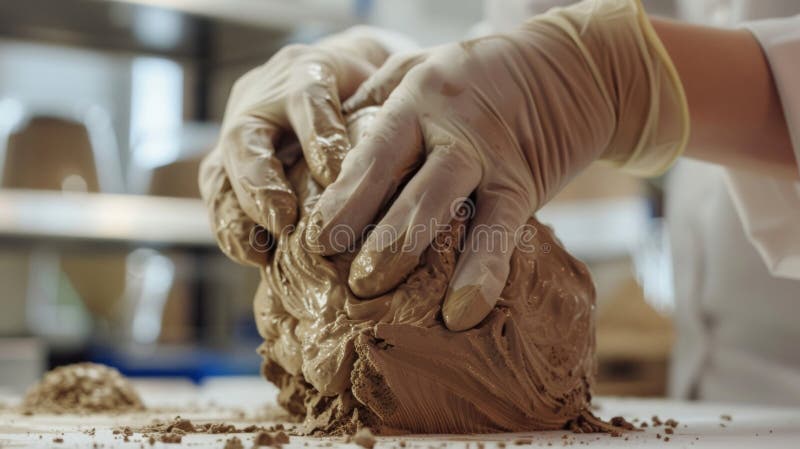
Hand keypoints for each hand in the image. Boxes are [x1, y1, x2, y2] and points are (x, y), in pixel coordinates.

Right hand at [199, 29, 389, 265]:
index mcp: (307, 71)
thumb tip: (416, 171)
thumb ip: (389, 123)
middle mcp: (263, 98)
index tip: (335, 175)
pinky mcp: (227, 161)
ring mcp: (239, 130)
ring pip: (222, 168)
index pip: (308, 99)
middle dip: (261, 184)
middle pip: (247, 138)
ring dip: (239, 213)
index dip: (318, 137)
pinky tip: (254, 256)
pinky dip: (233, 227)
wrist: (338, 82)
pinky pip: (219, 195)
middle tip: (283, 219)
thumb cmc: (369, 94)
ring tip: (258, 250)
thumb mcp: (383, 95)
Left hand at [306, 0, 688, 329]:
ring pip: (446, 209)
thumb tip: (326, 146)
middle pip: (405, 187)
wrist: (568, 69)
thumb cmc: (476, 75)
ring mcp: (489, 160)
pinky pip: (501, 234)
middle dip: (371, 236)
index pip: (373, 153)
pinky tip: (461, 313)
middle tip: (347, 281)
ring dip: (409, 252)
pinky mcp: (524, 187)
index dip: (344, 198)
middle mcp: (451, 130)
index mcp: (416, 100)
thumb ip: (373, 99)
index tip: (316, 240)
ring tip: (380, 294)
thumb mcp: (421, 66)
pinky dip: (482, 275)